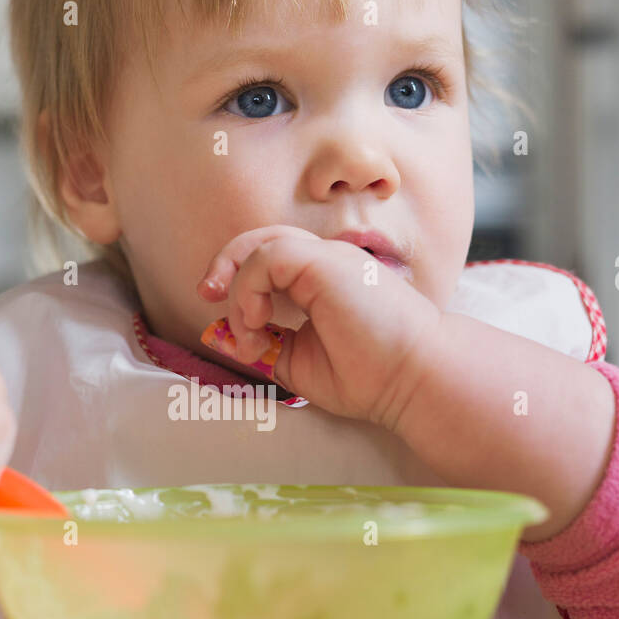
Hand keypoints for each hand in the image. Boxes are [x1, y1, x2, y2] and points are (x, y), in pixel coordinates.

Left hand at [196, 226, 441, 427]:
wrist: (412, 380)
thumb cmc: (370, 376)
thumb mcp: (299, 363)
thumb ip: (265, 344)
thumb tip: (222, 334)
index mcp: (325, 281)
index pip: (272, 259)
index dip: (239, 273)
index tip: (217, 303)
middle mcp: (328, 261)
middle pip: (263, 239)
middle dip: (226, 262)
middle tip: (206, 292)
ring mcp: (329, 257)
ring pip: (261, 246)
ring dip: (239, 289)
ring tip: (248, 332)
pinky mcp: (325, 261)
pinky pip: (267, 257)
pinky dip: (248, 289)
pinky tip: (256, 323)